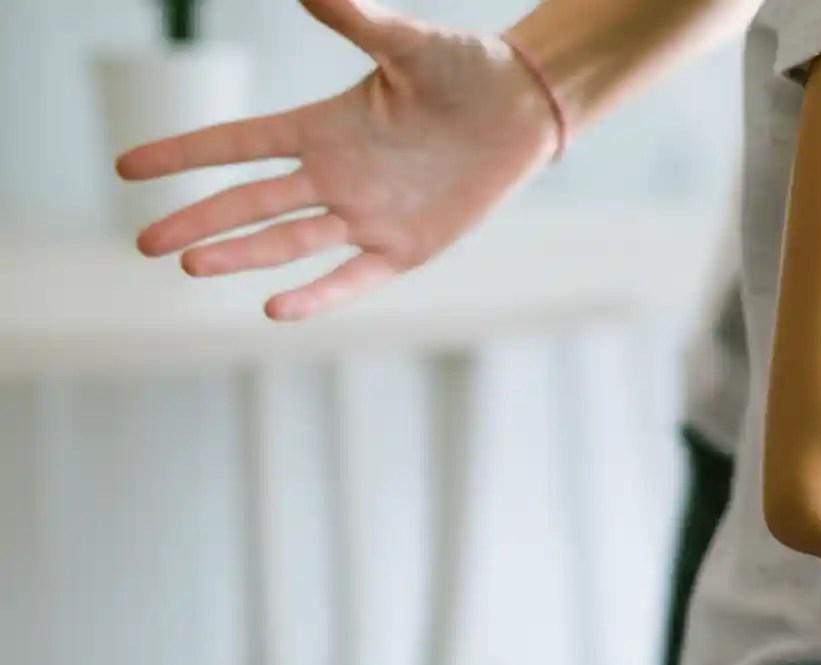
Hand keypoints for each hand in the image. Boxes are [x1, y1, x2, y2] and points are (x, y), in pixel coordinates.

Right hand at [116, 0, 557, 320]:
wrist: (519, 110)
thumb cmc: (462, 69)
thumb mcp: (404, 44)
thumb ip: (354, 19)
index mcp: (322, 128)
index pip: (238, 144)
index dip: (184, 154)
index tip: (128, 167)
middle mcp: (334, 176)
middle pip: (250, 203)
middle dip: (198, 221)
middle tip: (146, 243)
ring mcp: (366, 216)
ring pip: (289, 240)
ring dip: (241, 254)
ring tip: (190, 266)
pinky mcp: (403, 248)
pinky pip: (352, 277)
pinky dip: (317, 294)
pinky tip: (275, 309)